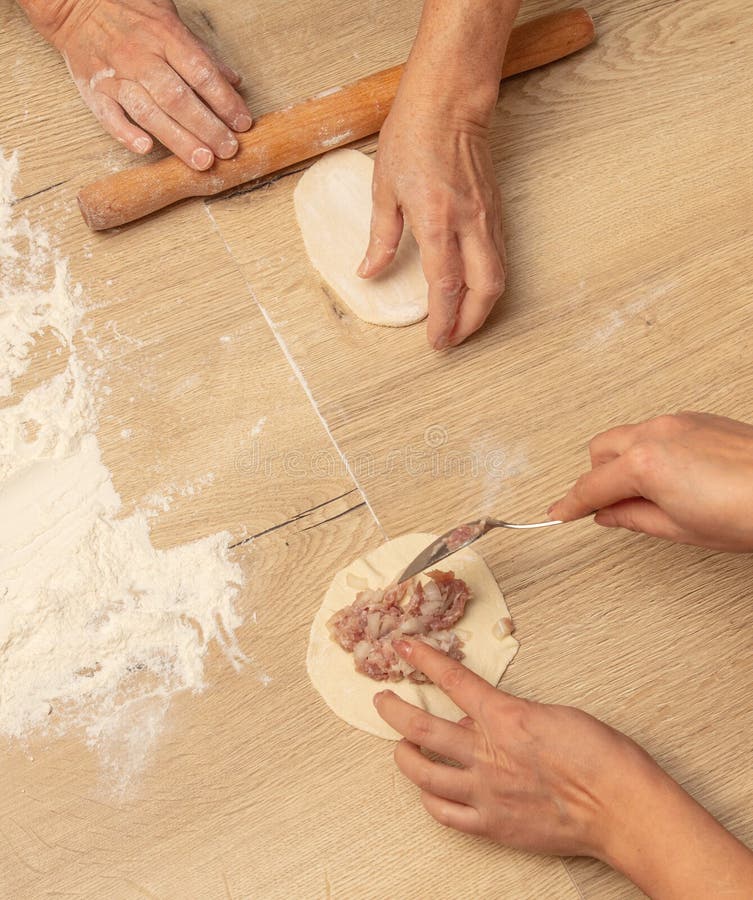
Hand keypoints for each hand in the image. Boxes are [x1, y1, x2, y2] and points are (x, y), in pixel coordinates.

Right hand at [26, 0, 251, 168]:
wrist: (74, 3)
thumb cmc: (129, 11)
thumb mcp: (170, 18)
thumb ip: (202, 52)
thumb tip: (234, 81)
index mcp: (164, 35)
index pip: (201, 73)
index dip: (225, 101)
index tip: (243, 123)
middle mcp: (140, 56)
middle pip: (178, 98)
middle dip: (207, 127)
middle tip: (228, 150)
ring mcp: (115, 74)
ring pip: (149, 111)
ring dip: (178, 139)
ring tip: (202, 161)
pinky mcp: (93, 90)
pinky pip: (108, 115)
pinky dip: (125, 133)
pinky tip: (145, 148)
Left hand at [359, 91, 504, 349]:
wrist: (450, 102)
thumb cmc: (413, 137)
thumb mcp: (384, 190)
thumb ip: (379, 238)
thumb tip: (369, 272)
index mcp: (437, 221)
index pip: (445, 285)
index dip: (442, 320)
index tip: (435, 341)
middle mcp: (469, 224)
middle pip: (483, 290)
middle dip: (470, 323)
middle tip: (452, 341)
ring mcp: (488, 219)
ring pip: (498, 277)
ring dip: (482, 308)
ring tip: (462, 325)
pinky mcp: (496, 212)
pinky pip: (500, 259)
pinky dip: (488, 285)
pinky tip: (473, 293)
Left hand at [375, 640, 752, 897]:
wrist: (620, 808)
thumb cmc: (600, 756)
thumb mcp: (554, 713)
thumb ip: (513, 714)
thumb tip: (493, 715)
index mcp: (503, 716)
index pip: (451, 679)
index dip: (422, 659)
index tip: (403, 645)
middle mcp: (485, 752)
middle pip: (419, 726)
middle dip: (393, 708)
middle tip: (382, 699)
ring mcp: (484, 792)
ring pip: (422, 772)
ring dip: (404, 755)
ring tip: (400, 747)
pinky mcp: (492, 825)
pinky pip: (444, 814)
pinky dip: (429, 799)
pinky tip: (428, 792)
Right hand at [548, 412, 752, 551]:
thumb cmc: (749, 511)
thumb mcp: (679, 529)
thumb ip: (633, 518)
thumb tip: (611, 514)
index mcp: (645, 464)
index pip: (591, 486)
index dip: (571, 504)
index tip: (560, 511)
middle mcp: (657, 434)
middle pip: (600, 450)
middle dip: (597, 477)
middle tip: (608, 506)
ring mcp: (679, 421)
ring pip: (628, 436)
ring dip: (624, 462)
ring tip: (647, 494)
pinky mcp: (699, 419)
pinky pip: (656, 430)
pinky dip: (651, 450)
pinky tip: (672, 475)